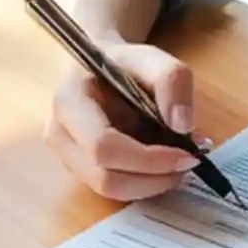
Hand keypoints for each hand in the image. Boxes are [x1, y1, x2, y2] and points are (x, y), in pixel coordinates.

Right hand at [43, 39, 201, 200]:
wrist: (102, 67)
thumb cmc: (124, 64)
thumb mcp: (151, 58)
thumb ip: (171, 80)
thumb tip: (182, 125)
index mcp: (69, 101)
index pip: (103, 146)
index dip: (148, 159)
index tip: (186, 154)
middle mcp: (60, 134)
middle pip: (105, 178)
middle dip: (152, 178)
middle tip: (187, 164)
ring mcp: (67, 156)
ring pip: (110, 190)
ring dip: (150, 185)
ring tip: (177, 167)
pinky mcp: (81, 170)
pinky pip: (114, 189)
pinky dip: (144, 184)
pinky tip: (161, 167)